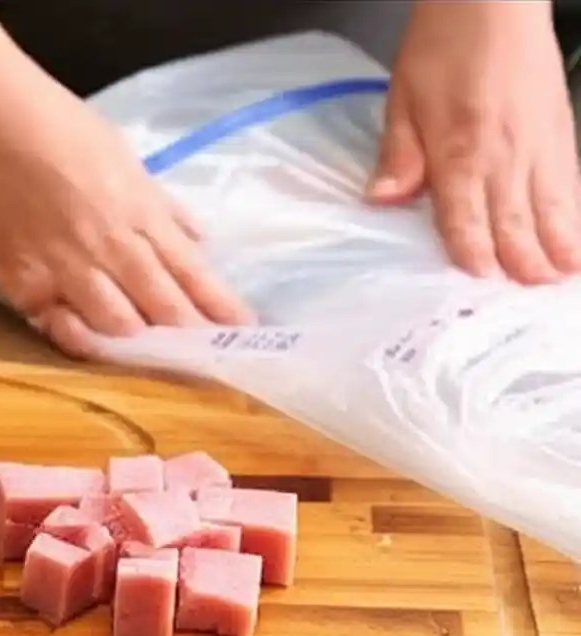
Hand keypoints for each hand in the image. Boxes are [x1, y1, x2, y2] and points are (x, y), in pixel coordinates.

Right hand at [0, 73, 254, 355]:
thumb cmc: (52, 123)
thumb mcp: (120, 154)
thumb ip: (158, 203)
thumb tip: (197, 236)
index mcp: (138, 210)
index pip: (191, 270)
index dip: (218, 305)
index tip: (244, 332)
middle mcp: (109, 245)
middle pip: (160, 304)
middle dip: (188, 335)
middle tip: (208, 361)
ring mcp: (63, 267)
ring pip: (114, 322)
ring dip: (138, 343)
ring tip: (155, 360)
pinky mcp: (18, 280)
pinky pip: (55, 323)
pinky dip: (77, 339)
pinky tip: (92, 349)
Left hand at [368, 0, 580, 283]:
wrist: (494, 1)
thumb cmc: (444, 45)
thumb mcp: (403, 98)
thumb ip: (398, 155)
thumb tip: (382, 200)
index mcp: (459, 150)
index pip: (464, 216)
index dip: (472, 253)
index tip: (478, 281)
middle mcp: (505, 154)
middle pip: (513, 221)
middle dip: (520, 261)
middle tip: (526, 296)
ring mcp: (540, 144)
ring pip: (551, 207)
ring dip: (556, 246)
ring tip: (559, 279)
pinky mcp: (561, 131)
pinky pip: (569, 183)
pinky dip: (573, 215)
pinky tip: (575, 238)